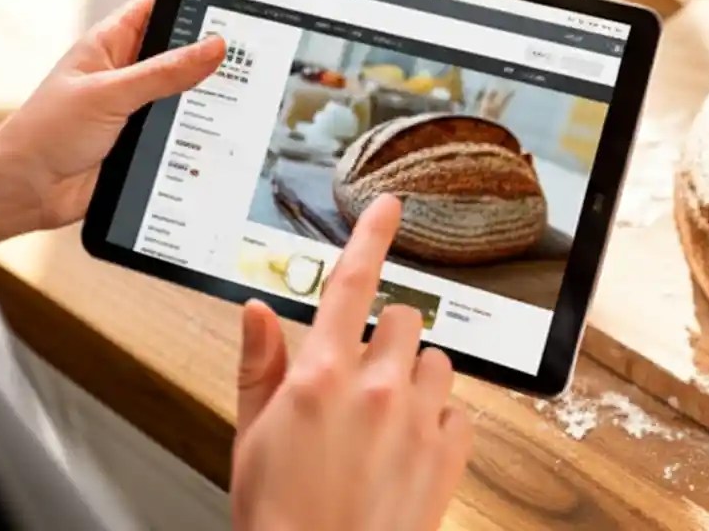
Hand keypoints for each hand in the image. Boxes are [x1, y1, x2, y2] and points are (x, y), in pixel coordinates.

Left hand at [0, 0, 224, 251]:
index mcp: (110, 45)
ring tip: (248, 92)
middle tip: (252, 54)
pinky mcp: (144, 142)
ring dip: (207, 97)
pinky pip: (181, 130)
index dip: (190, 1)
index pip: (157, 8)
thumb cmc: (47, 133)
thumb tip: (213, 46)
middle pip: (179, 53)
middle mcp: (126, 73)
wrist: (26, 190)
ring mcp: (136, 108)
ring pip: (185, 94)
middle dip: (211, 53)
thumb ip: (165, 72)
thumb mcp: (111, 94)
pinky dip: (201, 131)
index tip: (230, 4)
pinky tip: (226, 132)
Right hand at [232, 195, 472, 530]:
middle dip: (389, 338)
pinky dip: (441, 421)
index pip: (351, 283)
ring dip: (418, 378)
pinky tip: (410, 447)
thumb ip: (258, 365)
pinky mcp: (448, 453)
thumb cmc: (280, 517)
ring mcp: (418, 420)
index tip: (389, 208)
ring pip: (438, 361)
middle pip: (406, 318)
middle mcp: (376, 388)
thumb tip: (258, 311)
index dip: (372, 236)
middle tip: (366, 378)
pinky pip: (459, 410)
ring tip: (389, 418)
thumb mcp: (249, 437)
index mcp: (320, 376)